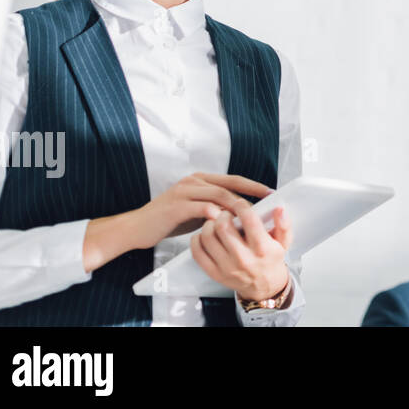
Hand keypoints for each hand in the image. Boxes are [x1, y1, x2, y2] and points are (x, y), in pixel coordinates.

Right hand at [129, 172, 273, 249]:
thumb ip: (215, 207)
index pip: (233, 180)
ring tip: (252, 217)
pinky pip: (201, 207)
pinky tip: (226, 223)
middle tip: (268, 205)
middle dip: (251, 194)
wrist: (137, 228)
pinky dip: (215, 214)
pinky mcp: (176, 206)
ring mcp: (184, 191)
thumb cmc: (168, 220)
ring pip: (218, 195)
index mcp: (200, 180)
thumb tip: (240, 214)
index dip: (253, 185)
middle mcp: (194, 181)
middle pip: (229, 185)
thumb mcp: (196, 211)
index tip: (271, 193)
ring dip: (236, 206)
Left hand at [190, 202, 293, 302]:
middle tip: (226, 213)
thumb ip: (284, 224)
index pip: (249, 220)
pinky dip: (198, 239)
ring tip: (216, 223)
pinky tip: (206, 235)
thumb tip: (279, 209)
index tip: (240, 204)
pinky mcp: (214, 273)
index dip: (241, 206)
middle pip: (223, 226)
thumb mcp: (284, 241)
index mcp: (262, 248)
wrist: (264, 286)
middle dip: (223, 214)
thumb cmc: (271, 259)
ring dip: (209, 224)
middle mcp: (243, 259)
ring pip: (207, 237)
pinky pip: (198, 252)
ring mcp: (226, 267)